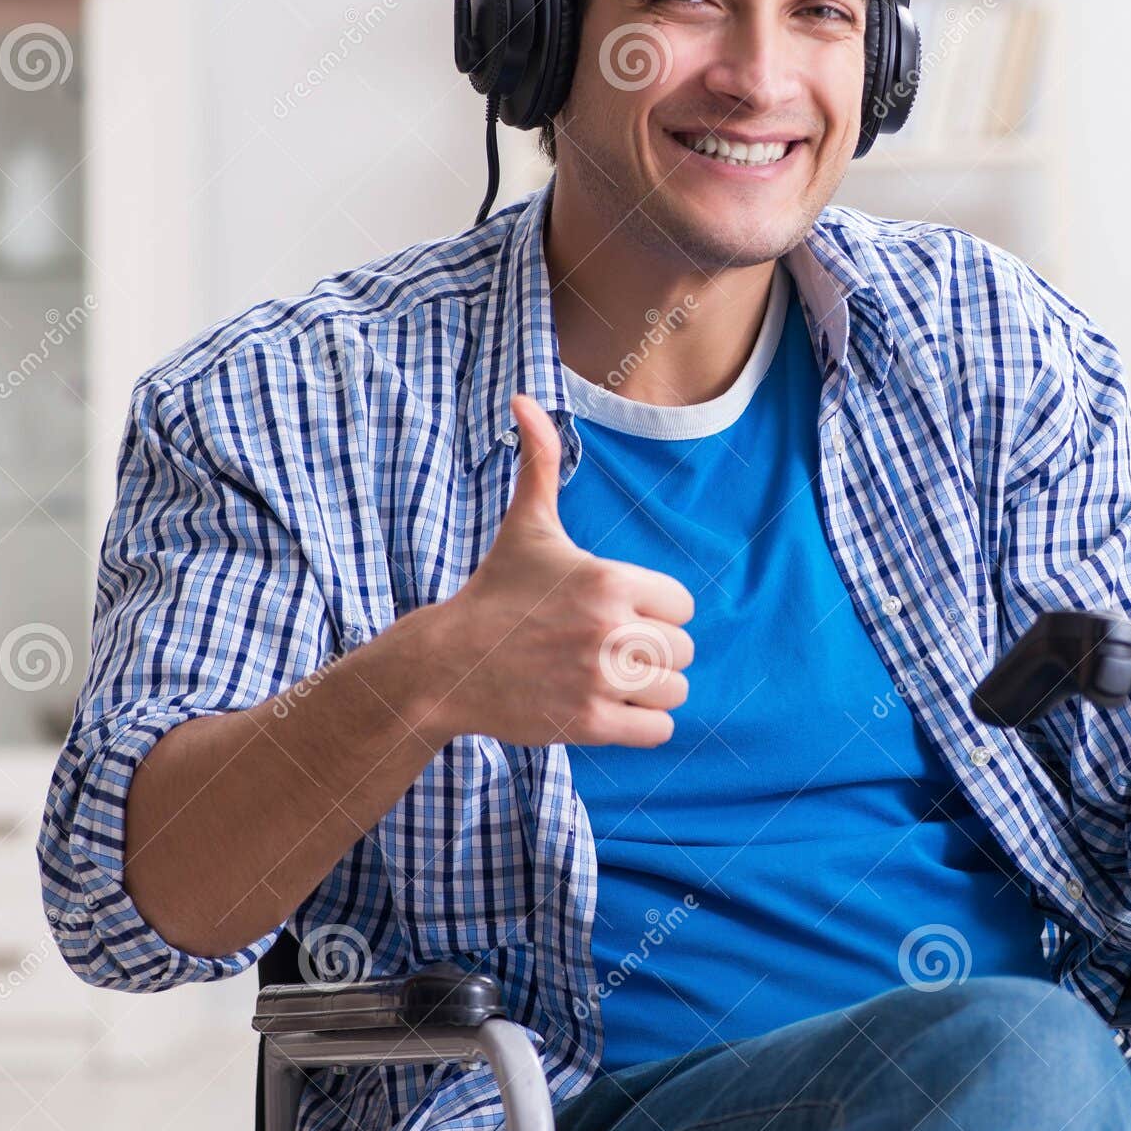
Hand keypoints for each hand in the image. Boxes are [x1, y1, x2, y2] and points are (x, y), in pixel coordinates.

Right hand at [421, 392, 695, 748]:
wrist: (447, 664)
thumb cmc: (495, 592)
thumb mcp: (526, 526)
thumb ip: (539, 462)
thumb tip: (525, 400)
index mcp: (608, 580)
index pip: (682, 605)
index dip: (658, 611)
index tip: (621, 614)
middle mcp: (610, 630)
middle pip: (683, 650)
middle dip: (656, 653)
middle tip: (614, 650)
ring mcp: (599, 680)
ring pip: (676, 692)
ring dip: (652, 691)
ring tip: (614, 680)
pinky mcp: (589, 724)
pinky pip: (658, 730)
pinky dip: (645, 724)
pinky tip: (613, 709)